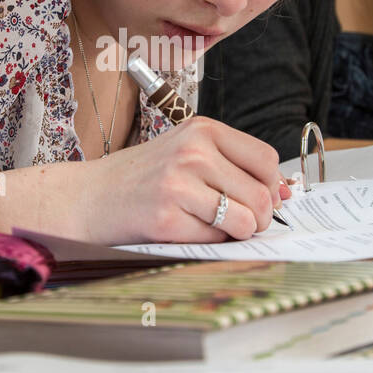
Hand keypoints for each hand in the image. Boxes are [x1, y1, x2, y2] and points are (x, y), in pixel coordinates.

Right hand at [83, 117, 286, 244]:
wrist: (88, 197)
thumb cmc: (142, 178)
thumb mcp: (186, 153)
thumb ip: (231, 165)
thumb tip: (284, 193)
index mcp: (202, 130)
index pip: (266, 159)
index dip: (272, 186)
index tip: (262, 198)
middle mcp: (192, 152)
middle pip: (261, 195)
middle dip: (259, 217)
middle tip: (241, 221)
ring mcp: (178, 185)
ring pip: (245, 220)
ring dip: (238, 232)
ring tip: (213, 225)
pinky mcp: (166, 219)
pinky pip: (216, 239)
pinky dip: (210, 241)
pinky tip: (187, 229)